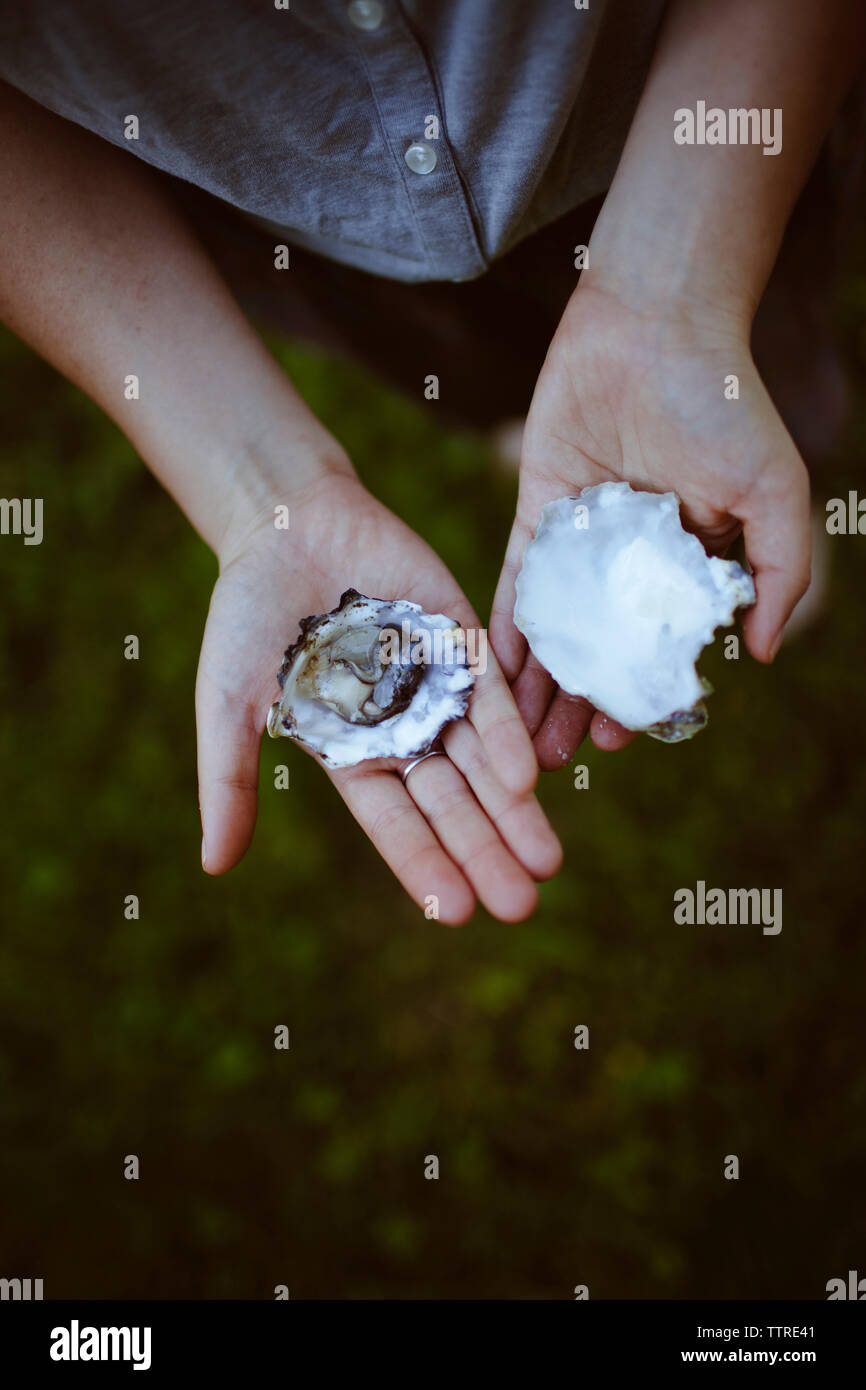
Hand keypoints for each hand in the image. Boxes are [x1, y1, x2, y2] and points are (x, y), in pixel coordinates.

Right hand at [196, 472, 561, 922]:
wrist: (284, 524)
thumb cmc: (246, 616)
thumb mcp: (229, 703)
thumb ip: (231, 779)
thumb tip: (216, 866)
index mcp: (351, 753)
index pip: (395, 823)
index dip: (425, 866)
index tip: (458, 914)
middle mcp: (403, 728)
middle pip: (452, 803)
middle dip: (486, 853)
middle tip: (524, 907)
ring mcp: (437, 686)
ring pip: (482, 761)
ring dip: (514, 811)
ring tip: (547, 862)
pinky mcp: (461, 641)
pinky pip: (489, 695)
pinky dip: (506, 736)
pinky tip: (528, 780)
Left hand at [491, 282, 810, 767]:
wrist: (653, 325)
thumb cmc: (724, 403)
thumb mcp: (775, 491)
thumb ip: (777, 572)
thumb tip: (763, 656)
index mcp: (691, 563)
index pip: (660, 648)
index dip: (640, 695)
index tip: (619, 738)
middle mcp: (634, 561)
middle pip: (601, 649)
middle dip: (577, 704)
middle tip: (552, 757)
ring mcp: (583, 541)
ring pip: (557, 629)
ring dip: (536, 684)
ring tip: (513, 735)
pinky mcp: (538, 514)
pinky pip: (518, 583)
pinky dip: (506, 629)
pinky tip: (489, 676)